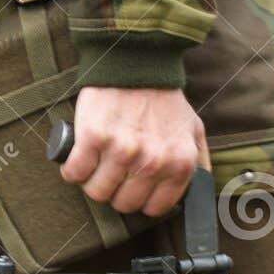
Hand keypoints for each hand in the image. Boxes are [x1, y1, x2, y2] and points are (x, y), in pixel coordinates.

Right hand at [60, 86, 209, 217]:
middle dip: (115, 191)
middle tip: (113, 173)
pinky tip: (79, 158)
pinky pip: (76, 173)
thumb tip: (200, 194)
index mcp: (178, 164)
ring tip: (96, 164)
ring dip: (92, 182)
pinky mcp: (95, 138)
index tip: (132, 187)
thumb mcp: (194, 131)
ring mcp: (122, 151)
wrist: (137, 64)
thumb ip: (199, 164)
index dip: (140, 200)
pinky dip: (73, 169)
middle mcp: (152, 162)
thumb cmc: (163, 100)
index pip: (153, 209)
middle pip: (123, 204)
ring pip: (97, 192)